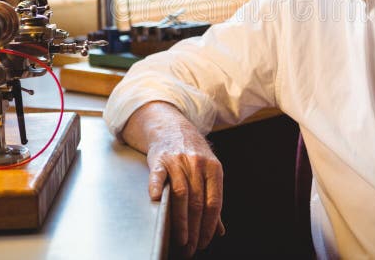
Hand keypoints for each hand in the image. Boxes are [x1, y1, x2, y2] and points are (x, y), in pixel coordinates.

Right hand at [122, 102, 225, 256]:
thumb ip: (213, 200)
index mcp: (214, 168)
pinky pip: (158, 175)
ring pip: (181, 194)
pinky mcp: (159, 158)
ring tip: (180, 240)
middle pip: (197, 202)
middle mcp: (197, 164)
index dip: (209, 225)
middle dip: (195, 229)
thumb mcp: (208, 172)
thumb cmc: (193, 155)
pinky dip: (156, 188)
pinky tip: (155, 202)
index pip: (213, 202)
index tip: (204, 242)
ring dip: (180, 221)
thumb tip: (219, 230)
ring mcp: (178, 160)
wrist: (172, 127)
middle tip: (190, 248)